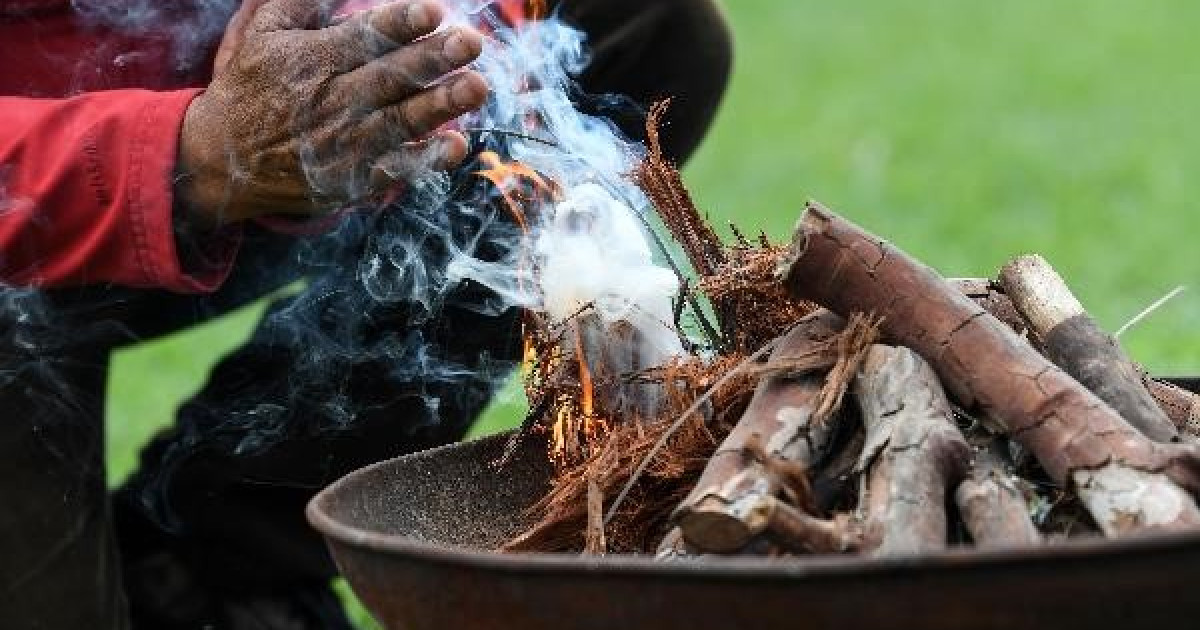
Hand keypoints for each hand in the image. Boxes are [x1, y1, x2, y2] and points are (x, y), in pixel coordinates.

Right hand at [177, 0, 487, 222]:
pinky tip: (455, 145)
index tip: (434, 11)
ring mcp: (345, 142)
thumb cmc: (252, 88)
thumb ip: (303, 1)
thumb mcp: (264, 33)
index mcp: (314, 58)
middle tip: (470, 43)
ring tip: (477, 86)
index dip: (401, 24)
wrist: (221, 160)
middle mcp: (333, 99)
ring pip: (401, 120)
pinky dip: (426, 159)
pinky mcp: (353, 177)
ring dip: (441, 104)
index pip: (365, 36)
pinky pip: (395, 168)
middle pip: (391, 76)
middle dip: (432, 59)